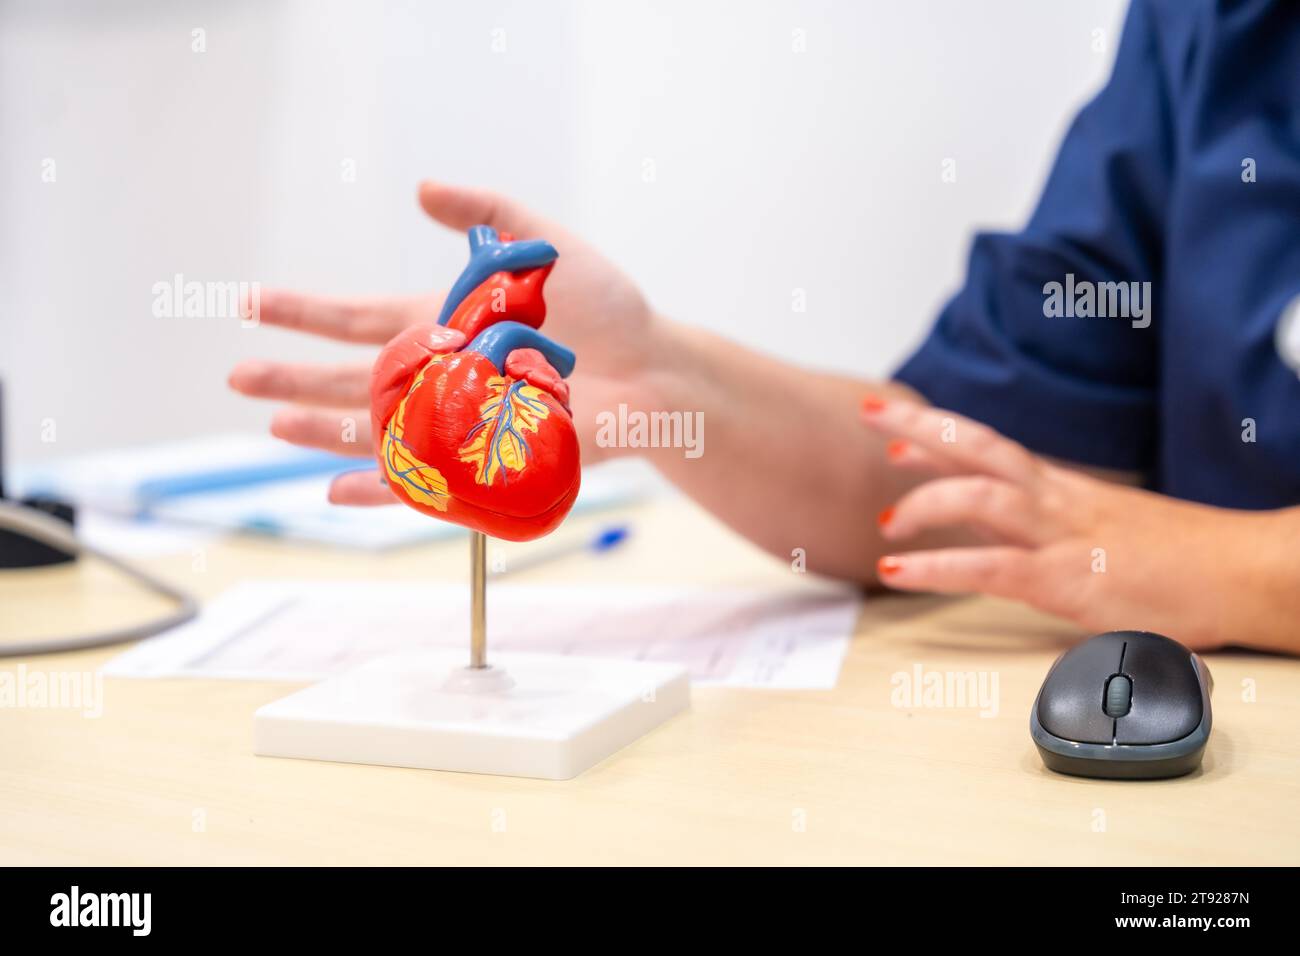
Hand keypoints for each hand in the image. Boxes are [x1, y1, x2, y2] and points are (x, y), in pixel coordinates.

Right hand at [228, 181, 657, 502]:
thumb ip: (485, 211)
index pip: (357, 318)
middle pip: (350, 379)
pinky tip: (337, 492)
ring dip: (322, 432)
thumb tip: (421, 188)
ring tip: (274, 427)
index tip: (250, 304)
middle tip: (237, 378)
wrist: (654, 371)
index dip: (304, 313)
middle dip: (292, 379)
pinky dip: (383, 489)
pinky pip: (425, 481)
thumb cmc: (605, 309)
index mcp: (441, 322)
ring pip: (375, 431)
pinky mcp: (486, 458)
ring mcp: (458, 418)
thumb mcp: (543, 242)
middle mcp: (439, 373)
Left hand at [861, 396, 1299, 652]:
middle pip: (981, 448)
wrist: (1251, 572)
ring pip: (981, 496)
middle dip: (922, 427)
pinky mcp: (1070, 578)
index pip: (996, 450)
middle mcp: (1061, 500)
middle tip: (873, 414)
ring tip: (884, 522)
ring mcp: (1064, 534)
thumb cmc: (1192, 562)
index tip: (903, 432)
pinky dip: (937, 567)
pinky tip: (898, 574)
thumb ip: (1066, 536)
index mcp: (1068, 491)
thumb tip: (1029, 548)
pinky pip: (989, 566)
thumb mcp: (1114, 537)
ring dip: (925, 502)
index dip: (945, 438)